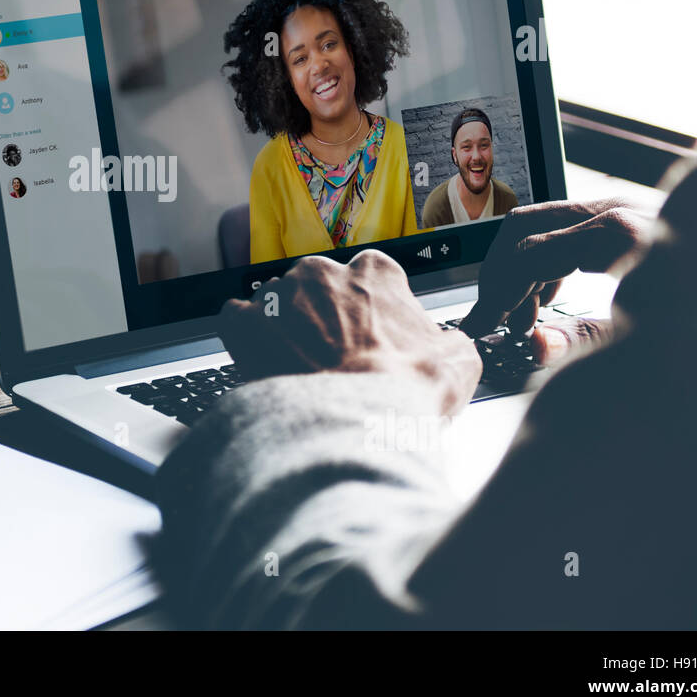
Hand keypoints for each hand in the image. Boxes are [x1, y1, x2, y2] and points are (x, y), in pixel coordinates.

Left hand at [218, 252, 482, 415]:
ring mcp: (280, 294)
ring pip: (280, 303)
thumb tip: (450, 346)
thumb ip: (450, 342)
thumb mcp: (458, 363)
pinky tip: (261, 361)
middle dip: (325, 317)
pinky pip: (238, 319)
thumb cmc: (406, 393)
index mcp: (375, 272)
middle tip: (335, 357)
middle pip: (321, 289)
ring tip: (298, 367)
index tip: (373, 338)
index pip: (372, 278)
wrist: (353, 425)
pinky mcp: (244, 322)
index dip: (373, 311)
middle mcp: (323, 272)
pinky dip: (247, 337)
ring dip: (286, 328)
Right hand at [459, 198, 653, 339]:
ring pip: (540, 225)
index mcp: (618, 234)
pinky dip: (543, 261)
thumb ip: (590, 339)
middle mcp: (613, 212)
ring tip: (521, 320)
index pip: (527, 254)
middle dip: (498, 275)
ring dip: (518, 269)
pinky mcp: (624, 221)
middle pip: (523, 227)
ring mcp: (618, 212)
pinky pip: (565, 231)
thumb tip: (537, 345)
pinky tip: (545, 298)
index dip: (496, 294)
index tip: (480, 325)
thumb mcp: (654, 335)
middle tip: (491, 318)